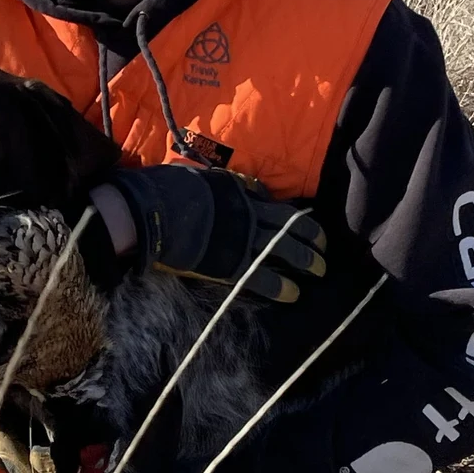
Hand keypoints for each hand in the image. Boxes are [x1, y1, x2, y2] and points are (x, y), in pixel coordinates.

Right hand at [98, 163, 326, 302]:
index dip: (297, 217)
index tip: (309, 225)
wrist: (149, 212)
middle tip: (324, 250)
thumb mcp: (200, 177)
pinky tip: (293, 294)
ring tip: (319, 270)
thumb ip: (225, 185)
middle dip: (311, 238)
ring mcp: (240, 239)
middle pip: (290, 226)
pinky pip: (263, 278)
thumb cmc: (166, 191)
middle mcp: (247, 214)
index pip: (277, 205)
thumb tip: (245, 186)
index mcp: (239, 194)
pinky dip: (281, 286)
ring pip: (284, 250)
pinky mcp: (229, 264)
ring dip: (305, 261)